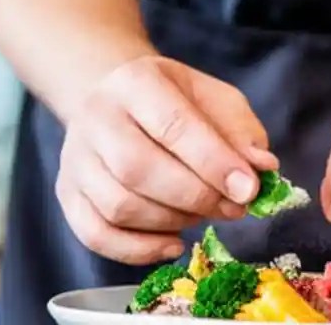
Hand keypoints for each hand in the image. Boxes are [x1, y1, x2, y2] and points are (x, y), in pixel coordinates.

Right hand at [57, 56, 277, 263]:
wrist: (117, 101)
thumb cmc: (175, 102)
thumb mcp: (215, 100)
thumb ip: (241, 132)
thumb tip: (262, 168)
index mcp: (135, 81)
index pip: (173, 125)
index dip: (214, 162)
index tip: (249, 189)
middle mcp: (96, 116)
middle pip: (138, 170)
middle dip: (195, 197)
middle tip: (233, 208)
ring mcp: (75, 158)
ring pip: (119, 206)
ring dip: (171, 221)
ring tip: (203, 214)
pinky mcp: (67, 193)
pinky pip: (96, 235)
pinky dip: (138, 250)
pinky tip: (172, 242)